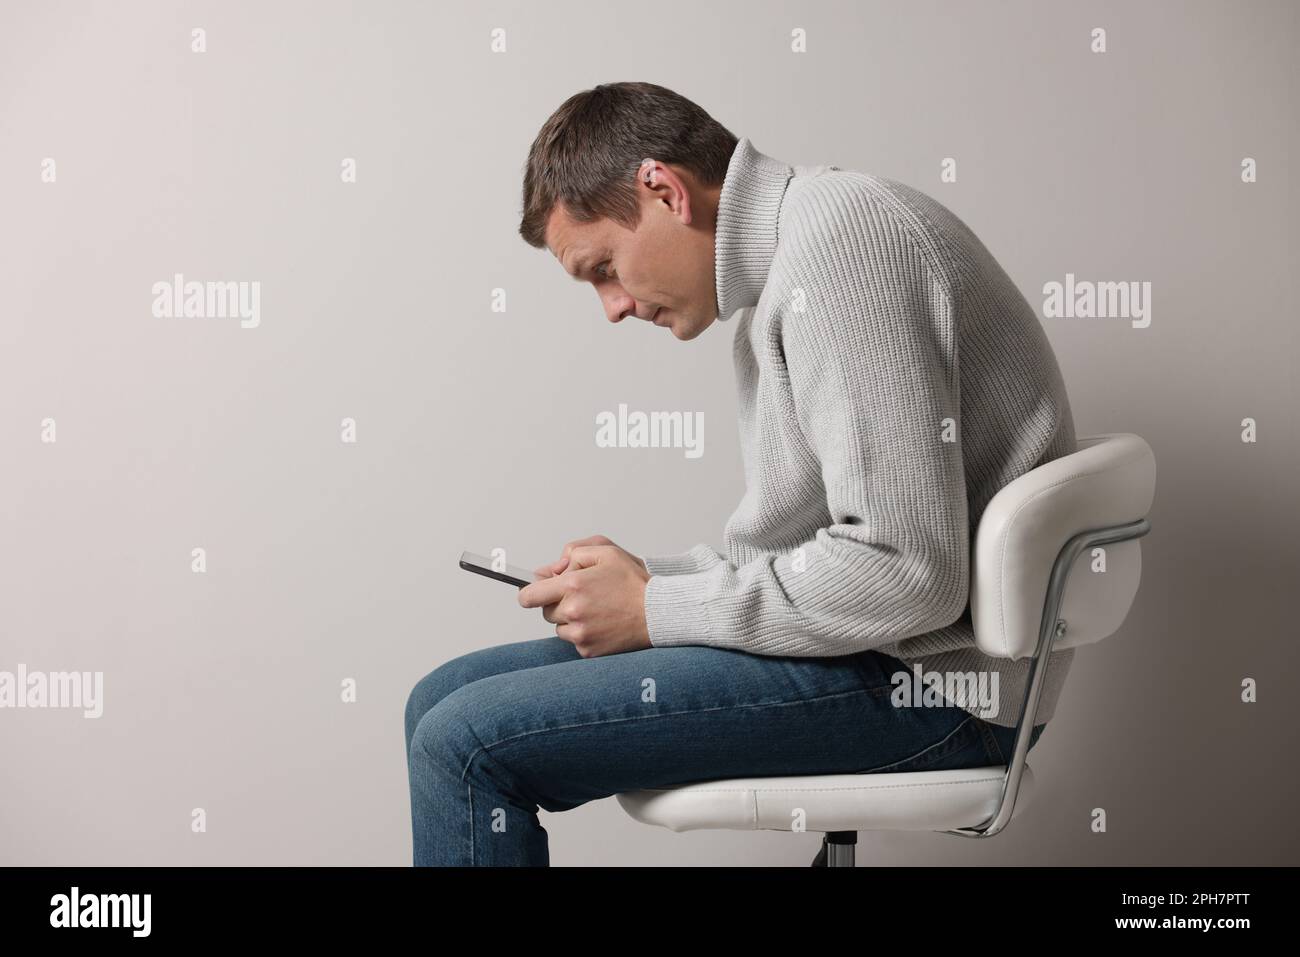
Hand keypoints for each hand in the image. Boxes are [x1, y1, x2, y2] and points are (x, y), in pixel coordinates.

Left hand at [520, 541, 651, 656]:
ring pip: (560, 627)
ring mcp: (580, 633)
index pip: (529, 596)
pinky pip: (575, 641)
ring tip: (597, 609)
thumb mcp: (606, 552)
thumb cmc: (634, 581)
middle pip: (545, 611)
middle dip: (558, 602)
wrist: (658, 612)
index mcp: (572, 585)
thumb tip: (552, 569)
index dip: (530, 593)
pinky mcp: (588, 650)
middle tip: (583, 595)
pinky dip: (584, 633)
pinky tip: (603, 623)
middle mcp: (572, 611)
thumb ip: (572, 553)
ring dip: (571, 619)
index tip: (534, 593)